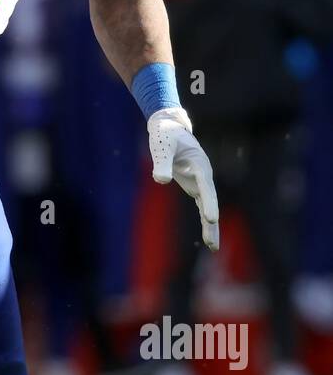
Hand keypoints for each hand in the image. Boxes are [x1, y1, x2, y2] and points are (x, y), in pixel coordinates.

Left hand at [147, 107, 218, 250]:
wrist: (169, 127)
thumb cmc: (165, 135)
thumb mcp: (161, 146)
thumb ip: (162, 162)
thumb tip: (160, 181)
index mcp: (199, 164)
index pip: (206, 187)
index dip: (209, 203)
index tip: (211, 219)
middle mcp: (204, 174)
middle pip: (210, 201)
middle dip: (212, 223)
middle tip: (212, 244)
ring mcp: (201, 181)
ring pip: (208, 206)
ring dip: (211, 226)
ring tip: (213, 247)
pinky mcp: (195, 185)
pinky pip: (202, 205)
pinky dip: (204, 220)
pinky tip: (208, 236)